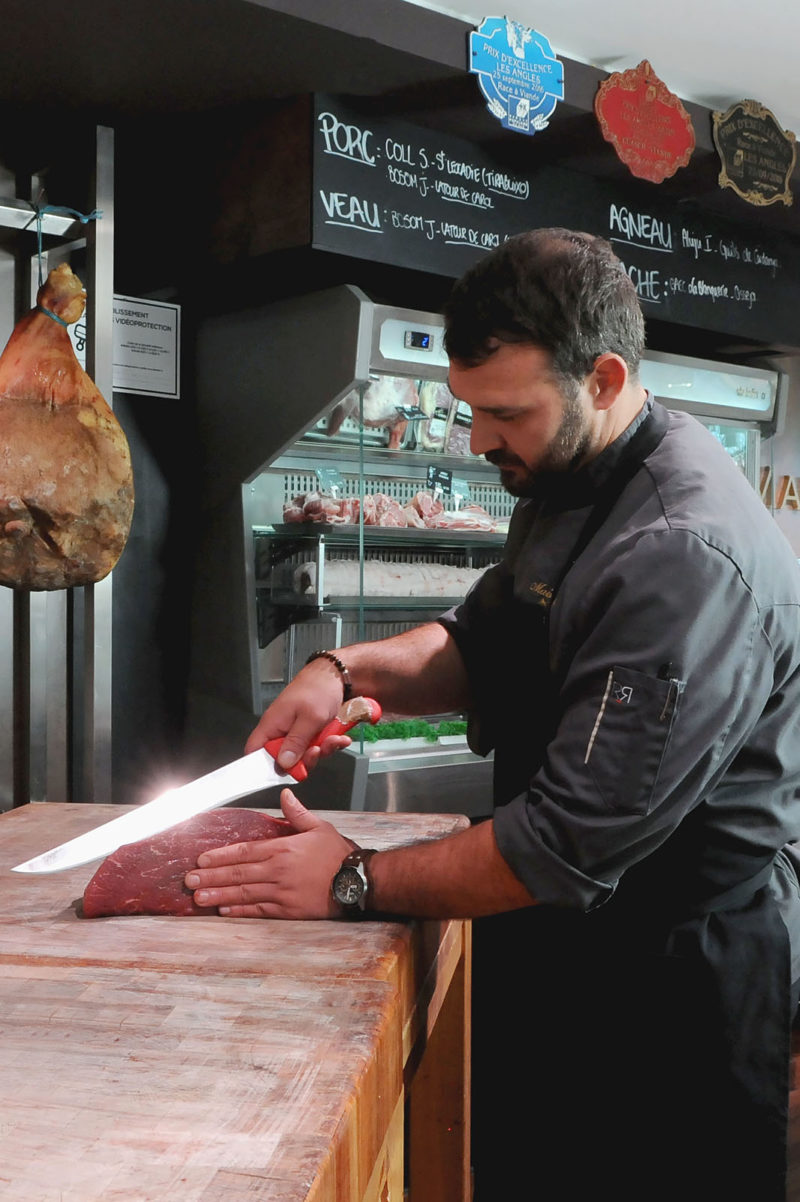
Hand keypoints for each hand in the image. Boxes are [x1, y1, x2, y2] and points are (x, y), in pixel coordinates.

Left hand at [184, 789, 352, 918]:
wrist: (357, 881)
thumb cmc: (338, 854)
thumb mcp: (320, 827)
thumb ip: (298, 813)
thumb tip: (285, 795)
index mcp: (282, 849)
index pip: (244, 851)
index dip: (220, 856)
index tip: (202, 860)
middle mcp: (277, 871)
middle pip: (237, 874)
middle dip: (211, 877)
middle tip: (189, 881)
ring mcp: (281, 893)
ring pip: (243, 893)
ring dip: (219, 895)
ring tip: (199, 898)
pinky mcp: (288, 911)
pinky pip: (258, 910)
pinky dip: (240, 910)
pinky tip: (224, 910)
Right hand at [245, 660, 349, 768]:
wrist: (336, 676)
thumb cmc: (318, 689)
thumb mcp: (309, 718)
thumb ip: (296, 742)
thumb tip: (283, 764)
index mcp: (272, 725)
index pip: (254, 751)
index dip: (263, 766)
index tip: (285, 771)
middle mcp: (281, 731)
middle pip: (283, 759)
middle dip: (304, 760)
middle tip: (317, 750)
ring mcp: (296, 732)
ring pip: (304, 755)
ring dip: (322, 750)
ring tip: (334, 739)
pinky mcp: (310, 733)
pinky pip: (317, 747)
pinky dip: (330, 744)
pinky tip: (340, 738)